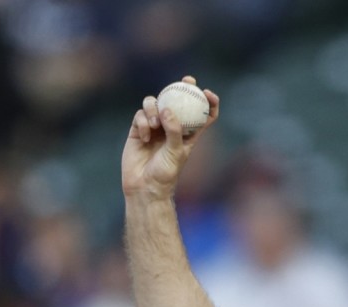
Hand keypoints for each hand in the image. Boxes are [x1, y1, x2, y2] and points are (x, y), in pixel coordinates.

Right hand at [121, 76, 218, 201]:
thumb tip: (168, 109)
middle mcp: (172, 128)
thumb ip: (174, 131)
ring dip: (155, 108)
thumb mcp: (177, 152)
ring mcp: (155, 127)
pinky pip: (140, 115)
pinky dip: (143, 122)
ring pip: (155, 104)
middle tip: (186, 80)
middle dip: (182, 88)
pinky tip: (145, 136)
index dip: (209, 103)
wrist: (144, 186)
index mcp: (189, 135)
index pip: (203, 115)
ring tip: (155, 124)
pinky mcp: (138, 129)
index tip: (208, 93)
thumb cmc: (166, 174)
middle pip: (178, 102)